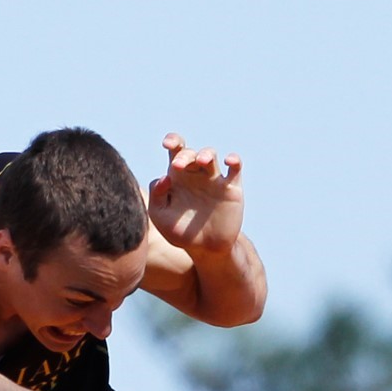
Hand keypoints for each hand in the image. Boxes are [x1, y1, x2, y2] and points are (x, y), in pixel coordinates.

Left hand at [148, 132, 243, 256]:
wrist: (206, 250)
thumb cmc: (180, 233)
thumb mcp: (160, 216)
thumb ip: (157, 195)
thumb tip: (164, 177)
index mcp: (178, 177)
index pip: (175, 150)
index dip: (173, 140)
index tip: (167, 143)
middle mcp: (195, 174)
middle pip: (191, 153)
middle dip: (185, 154)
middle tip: (179, 166)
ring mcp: (214, 180)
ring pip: (211, 155)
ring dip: (206, 154)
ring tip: (202, 161)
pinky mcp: (231, 188)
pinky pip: (235, 168)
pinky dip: (234, 160)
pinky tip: (229, 161)